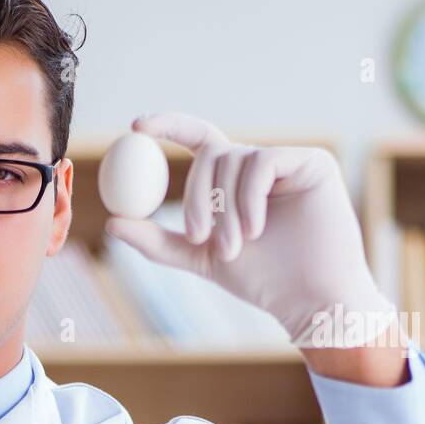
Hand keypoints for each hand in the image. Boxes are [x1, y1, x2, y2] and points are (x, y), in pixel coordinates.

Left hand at [104, 111, 397, 347]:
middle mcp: (258, 166)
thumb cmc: (261, 281)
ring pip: (234, 160)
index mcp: (232, 182)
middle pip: (211, 154)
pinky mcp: (312, 162)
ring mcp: (287, 161)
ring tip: (235, 247)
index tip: (136, 127)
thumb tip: (112, 223)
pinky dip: (249, 197)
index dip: (168, 126)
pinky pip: (263, 162)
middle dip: (196, 195)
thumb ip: (158, 241)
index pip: (198, 139)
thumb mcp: (200, 258)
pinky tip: (256, 228)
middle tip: (196, 235)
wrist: (310, 298)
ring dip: (224, 209)